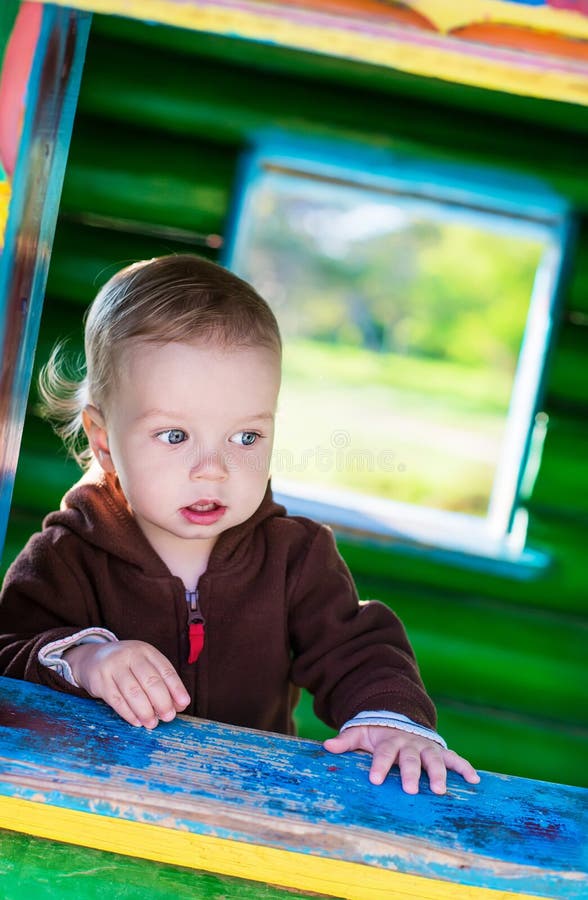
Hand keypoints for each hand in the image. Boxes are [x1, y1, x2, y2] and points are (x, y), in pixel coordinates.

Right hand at [63, 640, 189, 728]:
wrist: (93, 659)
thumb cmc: (127, 667)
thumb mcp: (145, 666)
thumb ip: (162, 683)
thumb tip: (179, 705)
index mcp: (146, 651)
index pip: (165, 669)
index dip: (176, 688)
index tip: (184, 703)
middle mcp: (130, 655)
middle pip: (150, 680)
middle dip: (162, 701)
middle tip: (169, 717)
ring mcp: (113, 667)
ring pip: (133, 692)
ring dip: (145, 711)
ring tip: (153, 724)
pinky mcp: (100, 681)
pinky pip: (117, 700)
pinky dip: (129, 714)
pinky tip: (137, 722)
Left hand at [324, 725, 479, 793]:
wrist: (399, 718)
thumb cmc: (377, 733)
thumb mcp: (360, 733)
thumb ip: (345, 740)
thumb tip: (327, 746)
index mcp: (389, 741)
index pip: (383, 754)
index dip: (379, 766)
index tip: (376, 780)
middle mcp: (409, 744)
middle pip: (410, 759)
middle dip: (411, 774)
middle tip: (410, 790)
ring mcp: (426, 747)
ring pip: (434, 759)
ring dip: (438, 773)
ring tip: (440, 790)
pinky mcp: (439, 750)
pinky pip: (454, 758)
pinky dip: (465, 767)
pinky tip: (474, 780)